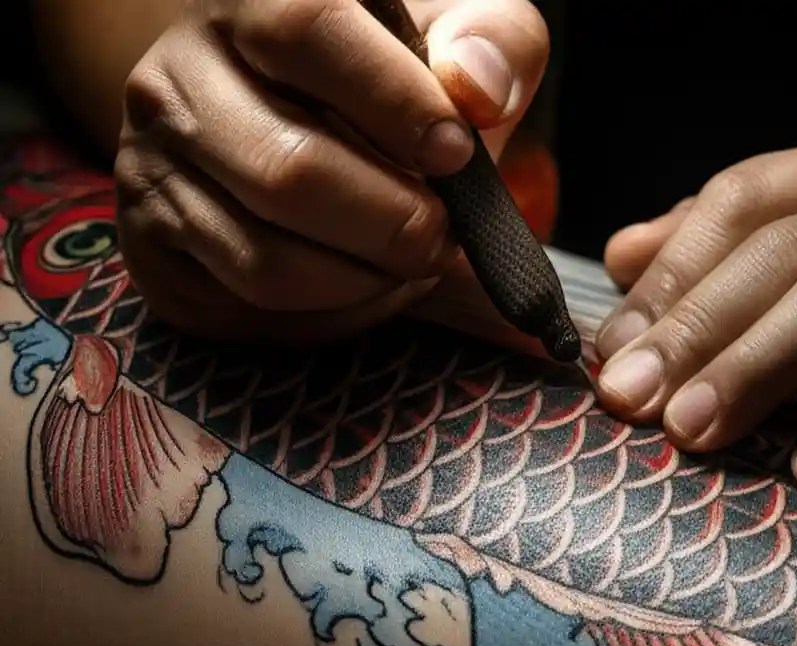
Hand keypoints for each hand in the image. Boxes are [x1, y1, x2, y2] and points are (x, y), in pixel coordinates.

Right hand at [114, 0, 548, 342]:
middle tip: (447, 235)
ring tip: (411, 256)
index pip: (307, 30)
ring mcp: (149, 163)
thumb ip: (492, 42)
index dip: (394, 101)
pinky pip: (248, 304)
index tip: (455, 151)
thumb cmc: (394, 76)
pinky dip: (331, 309)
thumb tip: (479, 92)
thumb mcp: (455, 33)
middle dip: (395, 222)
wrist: (303, 117)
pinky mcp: (151, 246)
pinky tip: (362, 276)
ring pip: (267, 256)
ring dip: (368, 277)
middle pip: (288, 169)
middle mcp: (173, 75)